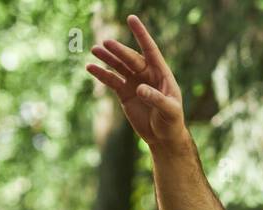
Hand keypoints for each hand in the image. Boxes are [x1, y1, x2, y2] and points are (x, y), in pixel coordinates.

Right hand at [87, 15, 187, 150]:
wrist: (163, 137)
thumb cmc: (172, 123)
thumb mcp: (170, 111)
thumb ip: (157, 99)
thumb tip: (140, 89)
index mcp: (162, 74)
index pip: (151, 50)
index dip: (142, 35)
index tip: (131, 19)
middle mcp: (147, 75)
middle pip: (131, 59)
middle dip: (119, 51)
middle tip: (106, 43)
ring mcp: (134, 82)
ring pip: (119, 66)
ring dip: (107, 58)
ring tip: (94, 50)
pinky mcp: (124, 93)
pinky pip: (111, 80)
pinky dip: (101, 74)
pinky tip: (90, 67)